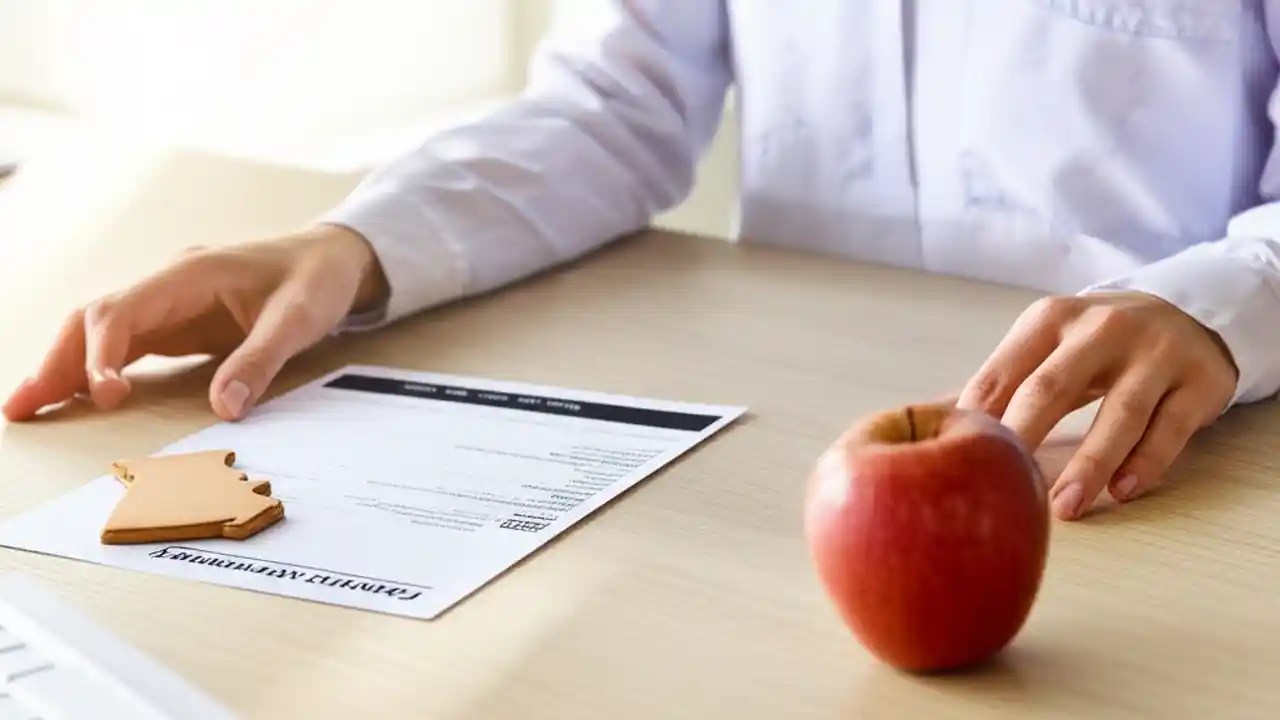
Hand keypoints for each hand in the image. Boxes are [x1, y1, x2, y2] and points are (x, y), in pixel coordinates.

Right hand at [3, 225, 388, 421]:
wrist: (335, 257)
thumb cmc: (317, 279)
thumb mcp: (299, 320)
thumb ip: (260, 361)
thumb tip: (225, 409)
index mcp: (190, 274)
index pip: (122, 311)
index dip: (102, 354)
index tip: (103, 395)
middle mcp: (169, 286)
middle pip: (94, 319)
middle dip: (58, 361)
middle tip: (24, 407)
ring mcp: (171, 304)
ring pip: (102, 332)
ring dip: (67, 367)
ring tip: (31, 408)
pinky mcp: (179, 323)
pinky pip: (126, 345)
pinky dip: (97, 369)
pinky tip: (78, 398)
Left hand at [956, 292, 1236, 520]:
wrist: (1189, 312)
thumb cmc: (1095, 343)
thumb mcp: (1047, 344)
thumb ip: (999, 383)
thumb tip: (926, 419)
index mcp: (1050, 320)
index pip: (1002, 373)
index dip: (978, 418)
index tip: (958, 460)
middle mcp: (1101, 329)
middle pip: (1053, 388)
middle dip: (1024, 436)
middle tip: (1001, 483)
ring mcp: (1154, 354)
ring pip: (1120, 413)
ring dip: (1090, 464)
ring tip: (1065, 508)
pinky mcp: (1197, 381)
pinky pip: (1168, 429)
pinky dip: (1145, 463)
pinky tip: (1122, 492)